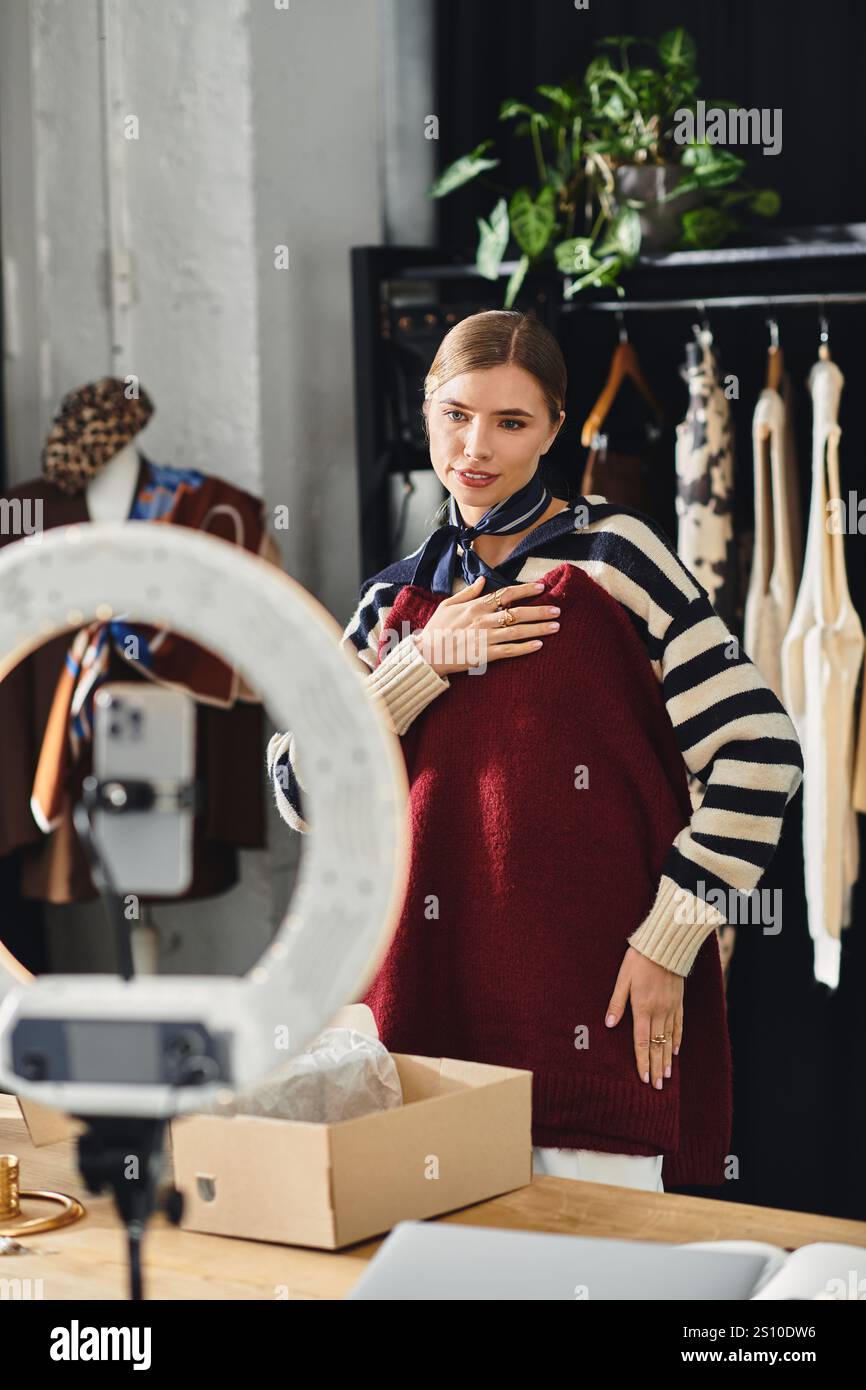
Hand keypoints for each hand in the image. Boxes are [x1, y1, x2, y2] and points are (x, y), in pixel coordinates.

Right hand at [411, 576, 560, 676]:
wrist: (426, 654)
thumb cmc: (436, 629)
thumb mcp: (448, 604)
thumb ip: (468, 593)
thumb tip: (484, 581)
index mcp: (476, 606)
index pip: (506, 594)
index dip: (526, 590)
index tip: (541, 587)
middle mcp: (484, 620)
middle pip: (518, 612)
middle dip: (540, 610)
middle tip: (557, 610)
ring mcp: (485, 637)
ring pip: (518, 631)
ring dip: (539, 628)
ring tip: (556, 626)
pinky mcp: (485, 655)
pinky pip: (509, 651)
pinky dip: (525, 648)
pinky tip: (539, 645)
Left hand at [605, 946, 682, 1089]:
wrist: (665, 947)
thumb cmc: (639, 961)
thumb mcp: (622, 979)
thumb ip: (616, 1003)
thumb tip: (609, 1025)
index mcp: (642, 1009)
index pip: (641, 1042)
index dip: (642, 1062)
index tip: (644, 1079)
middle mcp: (658, 1012)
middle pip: (656, 1045)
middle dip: (656, 1067)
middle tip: (658, 1087)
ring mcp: (670, 1008)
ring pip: (669, 1039)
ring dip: (666, 1058)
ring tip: (666, 1076)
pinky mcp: (678, 1002)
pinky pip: (678, 1025)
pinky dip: (677, 1040)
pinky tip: (675, 1051)